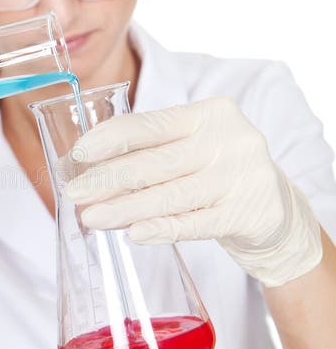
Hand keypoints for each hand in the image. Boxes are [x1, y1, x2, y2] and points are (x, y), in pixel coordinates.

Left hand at [64, 96, 322, 287]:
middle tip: (74, 194)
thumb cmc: (217, 173)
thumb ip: (151, 153)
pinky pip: (194, 223)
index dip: (111, 138)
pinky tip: (133, 234)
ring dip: (124, 209)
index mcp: (210, 114)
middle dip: (108, 179)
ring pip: (170, 195)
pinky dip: (161, 228)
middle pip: (156, 162)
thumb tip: (89, 173)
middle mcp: (229, 140)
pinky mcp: (248, 213)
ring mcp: (241, 177)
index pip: (151, 124)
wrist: (275, 208)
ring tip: (91, 218)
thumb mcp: (193, 149)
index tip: (79, 154)